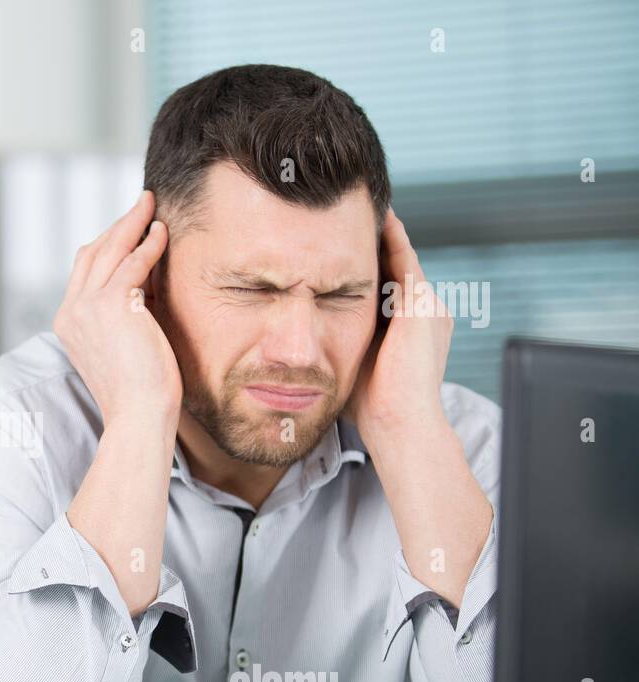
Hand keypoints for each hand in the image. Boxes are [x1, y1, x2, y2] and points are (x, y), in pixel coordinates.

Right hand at [53, 189, 179, 427]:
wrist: (137, 415)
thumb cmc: (137, 392)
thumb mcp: (119, 346)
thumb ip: (120, 316)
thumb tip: (141, 286)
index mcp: (68, 323)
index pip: (84, 270)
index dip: (106, 245)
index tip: (127, 230)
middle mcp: (71, 311)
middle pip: (93, 252)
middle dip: (118, 224)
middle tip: (141, 203)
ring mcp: (88, 306)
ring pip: (110, 250)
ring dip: (133, 223)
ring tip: (151, 206)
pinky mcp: (112, 304)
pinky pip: (133, 261)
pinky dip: (149, 243)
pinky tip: (163, 233)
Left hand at [346, 207, 451, 444]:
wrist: (400, 423)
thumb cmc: (372, 407)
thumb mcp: (352, 365)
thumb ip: (340, 345)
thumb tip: (304, 342)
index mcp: (412, 329)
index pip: (385, 288)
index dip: (362, 267)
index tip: (338, 249)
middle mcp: (426, 313)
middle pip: (394, 268)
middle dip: (371, 244)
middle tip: (347, 217)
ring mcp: (428, 306)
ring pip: (400, 257)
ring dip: (381, 233)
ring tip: (359, 208)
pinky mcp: (422, 303)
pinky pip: (403, 257)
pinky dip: (390, 236)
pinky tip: (374, 217)